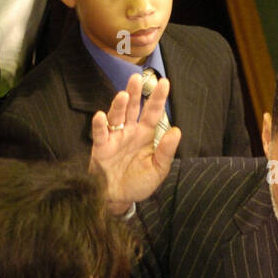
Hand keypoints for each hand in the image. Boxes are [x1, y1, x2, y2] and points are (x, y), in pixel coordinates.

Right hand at [89, 73, 180, 209]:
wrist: (118, 199)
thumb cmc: (138, 183)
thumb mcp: (157, 170)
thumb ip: (166, 151)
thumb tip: (177, 131)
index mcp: (145, 135)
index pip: (153, 113)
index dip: (158, 98)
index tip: (165, 83)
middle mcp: (129, 132)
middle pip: (133, 108)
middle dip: (135, 93)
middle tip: (138, 78)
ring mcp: (114, 138)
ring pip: (116, 116)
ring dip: (119, 105)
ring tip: (124, 95)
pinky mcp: (101, 147)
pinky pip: (100, 134)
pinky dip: (100, 125)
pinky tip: (101, 116)